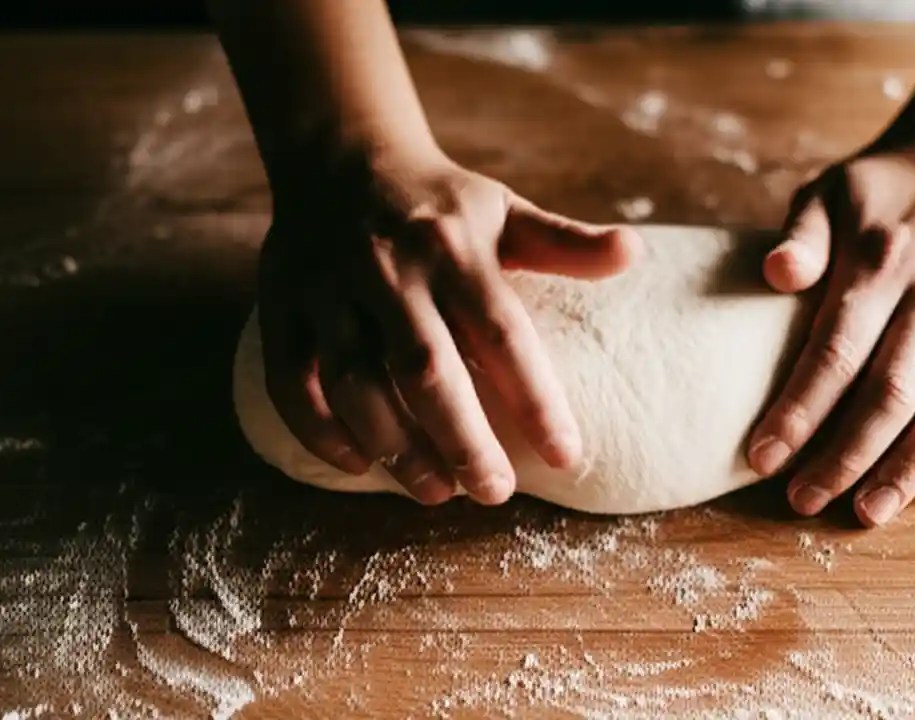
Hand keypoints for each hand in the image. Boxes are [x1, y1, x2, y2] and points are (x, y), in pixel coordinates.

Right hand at [259, 151, 640, 505]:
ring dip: (394, 446)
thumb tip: (634, 253)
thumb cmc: (439, 202)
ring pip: (354, 382)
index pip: (502, 333)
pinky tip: (360, 464)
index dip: (534, 400)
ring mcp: (327, 286)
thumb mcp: (506, 210)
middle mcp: (388, 267)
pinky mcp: (281, 302)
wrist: (340, 155)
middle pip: (425, 368)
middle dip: (462, 439)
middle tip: (494, 493)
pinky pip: (291, 378)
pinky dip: (320, 430)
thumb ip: (565, 242)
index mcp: (454, 245)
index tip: (565, 456)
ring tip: (436, 490)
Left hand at [748, 143, 914, 526]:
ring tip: (867, 511)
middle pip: (890, 394)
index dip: (798, 413)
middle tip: (804, 502)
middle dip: (844, 457)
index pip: (834, 353)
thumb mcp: (830, 191)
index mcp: (882, 260)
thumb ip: (800, 236)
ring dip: (908, 467)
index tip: (761, 460)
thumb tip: (775, 273)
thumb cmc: (886, 187)